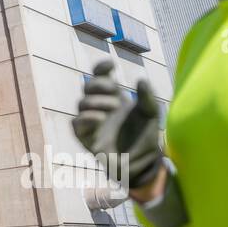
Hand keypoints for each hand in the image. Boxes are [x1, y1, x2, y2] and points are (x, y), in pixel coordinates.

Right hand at [72, 60, 162, 189]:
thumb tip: (141, 79)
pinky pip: (77, 124)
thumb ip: (148, 96)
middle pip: (87, 87)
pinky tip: (100, 118)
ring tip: (114, 106)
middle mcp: (99, 107)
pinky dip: (86, 118)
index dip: (100, 68)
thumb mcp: (151, 114)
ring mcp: (92, 122)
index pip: (99, 77)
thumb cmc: (145, 136)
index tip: (111, 64)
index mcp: (112, 97)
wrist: (144, 161)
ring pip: (81, 103)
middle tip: (114, 89)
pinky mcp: (87, 138)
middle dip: (99, 84)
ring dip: (96, 101)